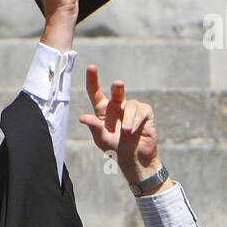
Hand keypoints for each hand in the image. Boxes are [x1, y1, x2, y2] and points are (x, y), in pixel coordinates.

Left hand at [78, 66, 160, 187]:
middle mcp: (117, 105)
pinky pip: (141, 110)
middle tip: (118, 84)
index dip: (93, 79)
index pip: (96, 92)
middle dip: (118, 87)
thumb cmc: (115, 148)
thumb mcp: (101, 139)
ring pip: (131, 105)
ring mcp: (131, 108)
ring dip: (128, 119)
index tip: (91, 67)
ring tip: (127, 132)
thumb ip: (94, 127)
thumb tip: (82, 117)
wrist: (134, 159)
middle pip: (117, 91)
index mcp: (103, 110)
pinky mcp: (144, 112)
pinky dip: (136, 121)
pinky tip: (134, 130)